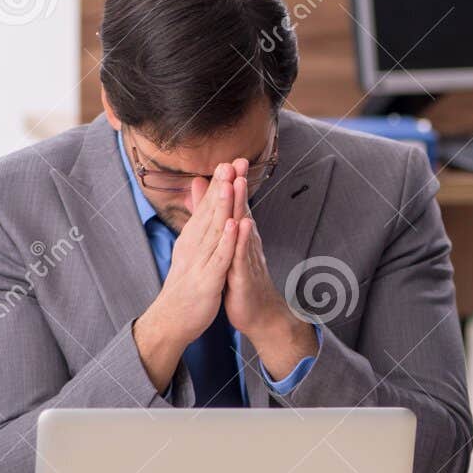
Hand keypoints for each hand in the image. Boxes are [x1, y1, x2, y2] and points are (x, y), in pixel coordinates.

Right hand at [133, 163, 236, 390]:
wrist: (171, 320)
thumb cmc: (185, 285)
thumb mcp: (190, 253)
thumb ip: (196, 230)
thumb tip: (198, 214)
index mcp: (192, 240)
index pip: (206, 208)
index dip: (218, 185)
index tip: (228, 161)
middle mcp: (193, 246)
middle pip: (210, 212)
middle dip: (221, 186)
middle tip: (230, 161)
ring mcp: (199, 262)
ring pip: (213, 229)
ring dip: (223, 205)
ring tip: (231, 183)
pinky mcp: (206, 279)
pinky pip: (218, 257)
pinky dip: (225, 240)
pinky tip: (233, 224)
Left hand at [222, 158, 315, 379]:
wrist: (259, 313)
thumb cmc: (242, 279)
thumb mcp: (229, 249)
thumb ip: (220, 227)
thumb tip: (213, 207)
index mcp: (241, 237)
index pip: (236, 206)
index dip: (232, 183)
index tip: (229, 158)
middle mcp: (247, 243)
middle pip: (242, 209)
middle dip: (239, 186)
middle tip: (238, 161)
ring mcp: (247, 258)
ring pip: (244, 229)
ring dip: (242, 206)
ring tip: (239, 184)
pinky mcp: (244, 276)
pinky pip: (243, 255)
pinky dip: (243, 240)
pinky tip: (244, 226)